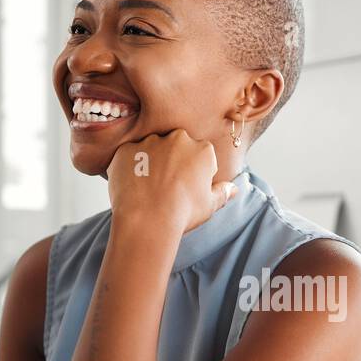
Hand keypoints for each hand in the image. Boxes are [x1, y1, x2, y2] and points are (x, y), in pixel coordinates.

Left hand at [106, 129, 233, 233]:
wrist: (147, 221)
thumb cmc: (183, 214)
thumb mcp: (210, 205)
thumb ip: (222, 192)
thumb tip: (233, 189)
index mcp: (202, 149)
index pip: (200, 155)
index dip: (194, 173)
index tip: (188, 189)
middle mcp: (177, 138)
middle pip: (176, 146)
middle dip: (173, 161)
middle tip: (167, 187)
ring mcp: (150, 142)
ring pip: (152, 148)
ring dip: (150, 162)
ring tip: (148, 189)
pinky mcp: (127, 150)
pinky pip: (129, 156)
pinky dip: (130, 167)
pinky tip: (133, 187)